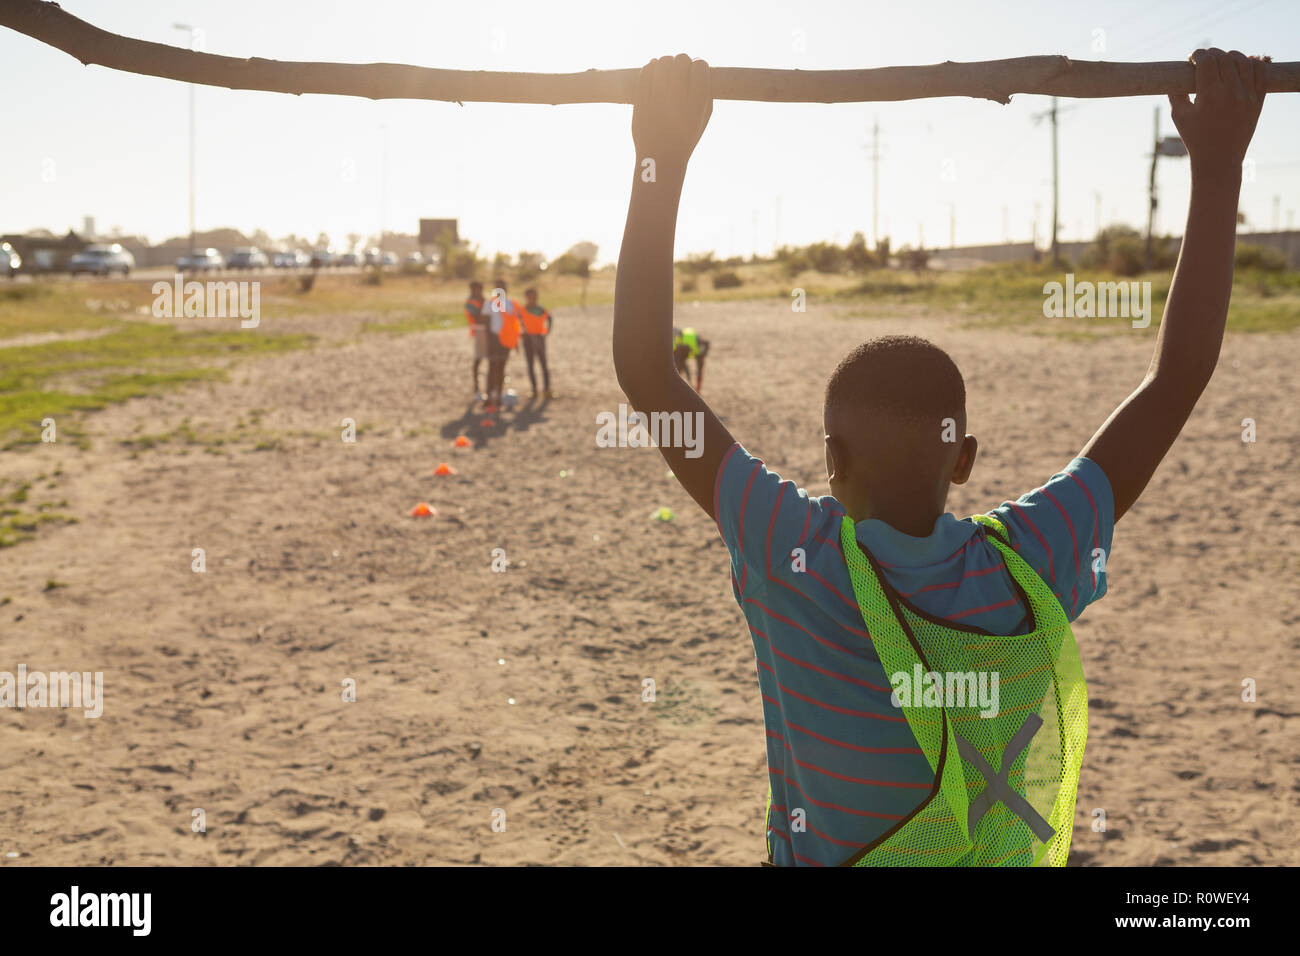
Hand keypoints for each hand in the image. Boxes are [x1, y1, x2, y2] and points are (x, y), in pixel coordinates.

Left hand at [631, 54, 712, 169]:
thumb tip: (698, 66)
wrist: (660, 157)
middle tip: (680, 72)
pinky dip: (651, 68)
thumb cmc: (685, 137)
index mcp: (697, 102)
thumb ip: (705, 93)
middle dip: (683, 63)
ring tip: (667, 73)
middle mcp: (678, 97)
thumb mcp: (703, 118)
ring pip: (663, 61)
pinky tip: (655, 74)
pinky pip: (646, 70)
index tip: (696, 72)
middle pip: (682, 59)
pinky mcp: (641, 98)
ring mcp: (657, 96)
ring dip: (666, 63)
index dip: (699, 66)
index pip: (700, 66)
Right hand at [1168, 48, 1267, 173]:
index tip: (1192, 58)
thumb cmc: (1195, 138)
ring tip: (1222, 61)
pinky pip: (1261, 72)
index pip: (1206, 60)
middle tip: (1204, 59)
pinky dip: (1253, 63)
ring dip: (1231, 56)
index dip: (1197, 54)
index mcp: (1211, 95)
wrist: (1219, 159)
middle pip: (1224, 57)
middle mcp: (1232, 92)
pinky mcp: (1258, 100)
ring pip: (1244, 60)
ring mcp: (1248, 95)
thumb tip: (1175, 75)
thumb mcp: (1179, 115)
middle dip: (1212, 53)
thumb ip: (1176, 92)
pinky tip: (1244, 63)